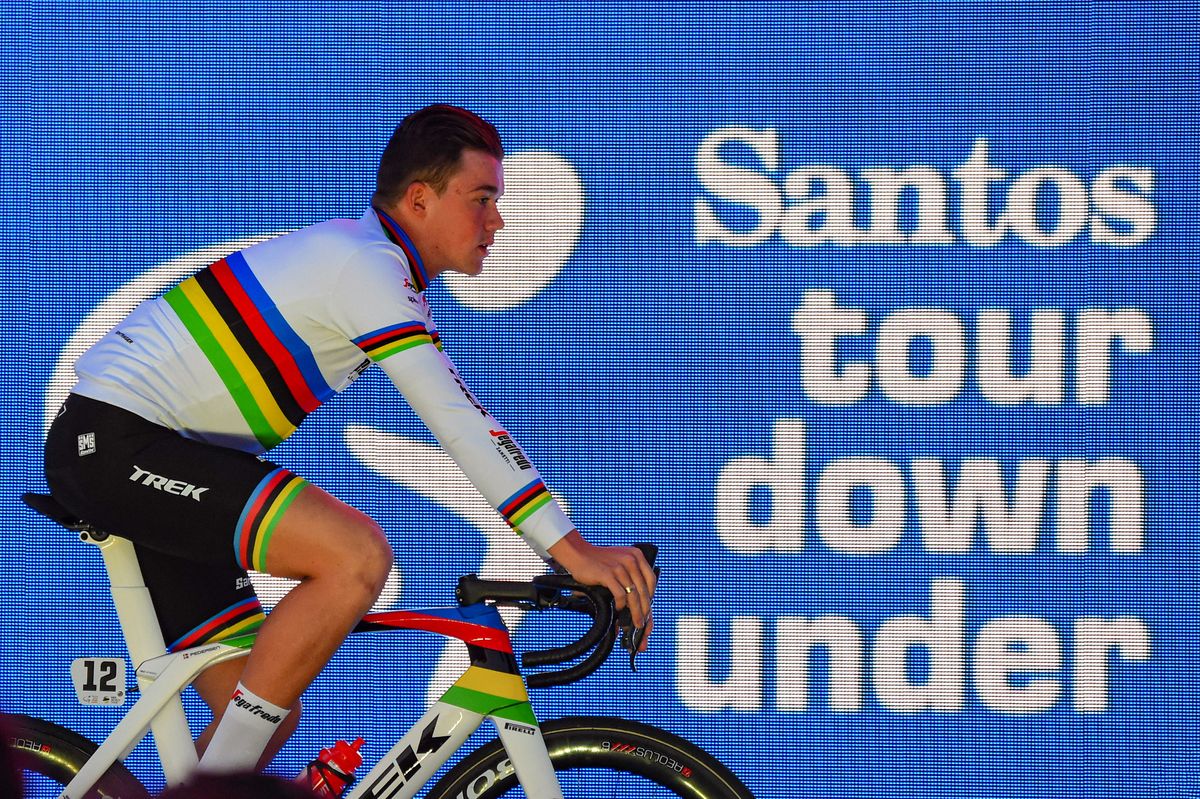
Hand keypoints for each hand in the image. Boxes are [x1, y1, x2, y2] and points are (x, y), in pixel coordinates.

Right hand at [547, 530, 655, 649]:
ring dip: (635, 612)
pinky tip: (619, 609)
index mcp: (636, 555)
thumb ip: (630, 575)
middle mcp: (630, 560)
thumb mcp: (620, 561)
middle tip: (643, 622)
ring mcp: (619, 567)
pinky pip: (620, 594)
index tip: (649, 609)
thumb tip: (639, 601)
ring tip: (635, 622)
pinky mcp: (608, 574)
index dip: (652, 597)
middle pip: (644, 590)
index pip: (651, 579)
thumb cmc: (599, 561)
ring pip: (633, 595)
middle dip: (645, 610)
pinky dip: (621, 605)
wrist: (578, 554)